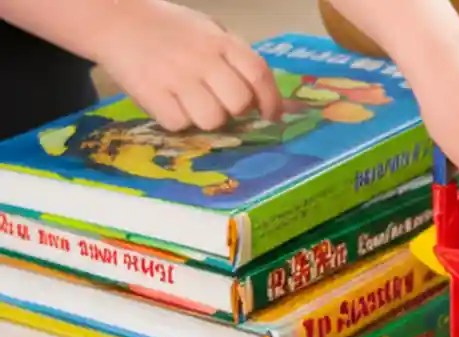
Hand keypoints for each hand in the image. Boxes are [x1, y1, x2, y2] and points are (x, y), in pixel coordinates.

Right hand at [90, 0, 282, 131]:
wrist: (115, 19)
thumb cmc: (170, 30)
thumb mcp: (209, 31)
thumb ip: (236, 58)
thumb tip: (269, 98)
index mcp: (221, 41)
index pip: (259, 74)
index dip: (271, 100)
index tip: (271, 115)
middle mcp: (202, 58)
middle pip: (239, 102)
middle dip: (236, 110)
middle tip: (222, 104)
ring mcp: (176, 76)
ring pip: (212, 120)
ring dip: (207, 119)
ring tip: (192, 104)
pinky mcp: (150, 92)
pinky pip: (179, 124)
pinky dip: (178, 121)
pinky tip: (170, 104)